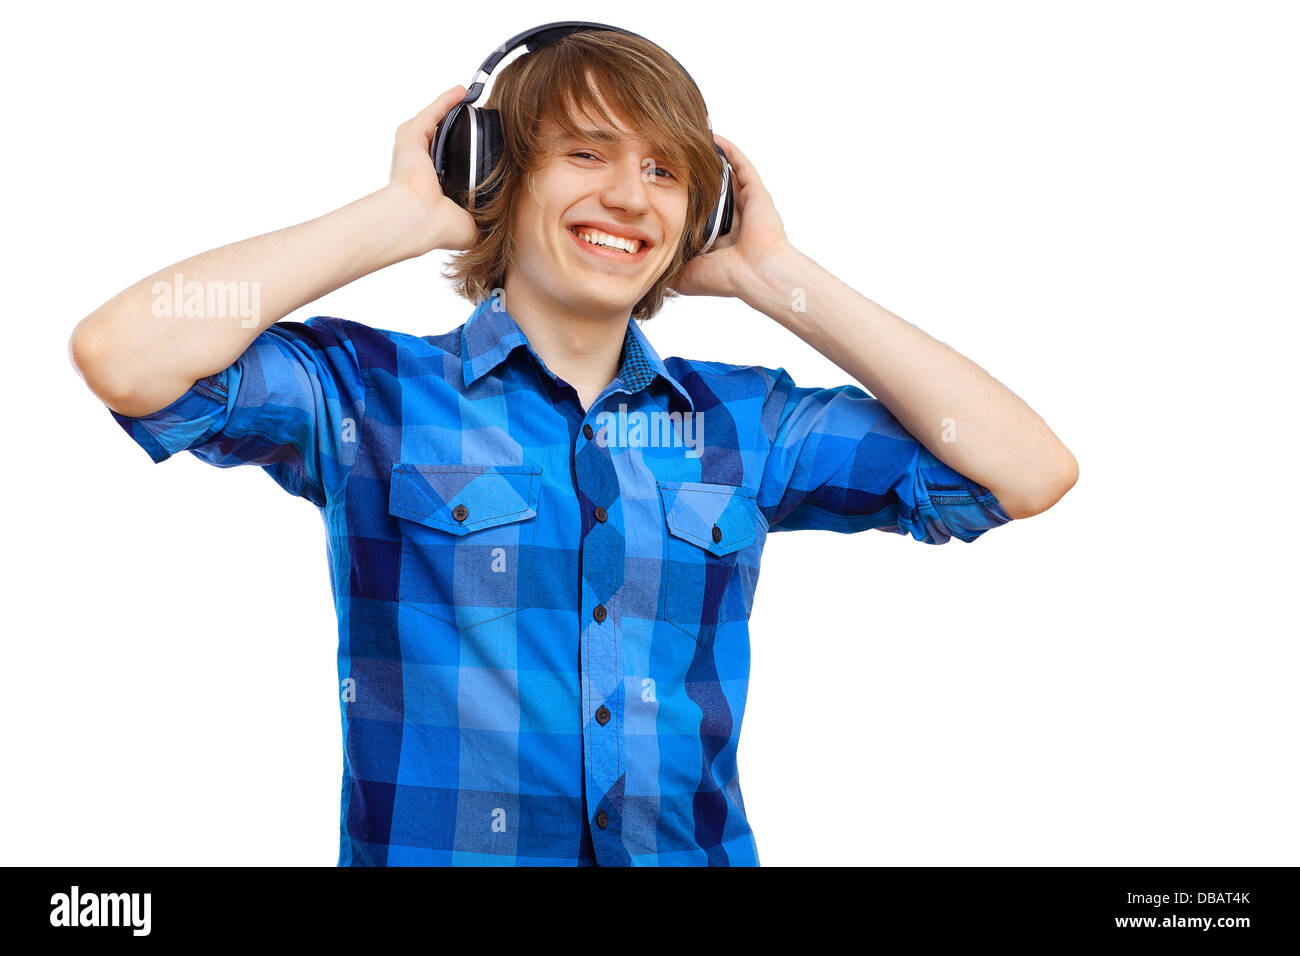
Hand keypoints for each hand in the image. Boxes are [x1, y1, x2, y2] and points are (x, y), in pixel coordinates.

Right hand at [384, 86, 478, 254]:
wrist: (420, 219)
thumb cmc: (440, 227)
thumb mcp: (471, 229)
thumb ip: (484, 223)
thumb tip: (502, 223)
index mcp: (435, 187)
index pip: (451, 165)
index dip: (464, 155)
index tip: (483, 148)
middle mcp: (422, 167)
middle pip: (442, 140)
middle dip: (456, 128)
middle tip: (477, 118)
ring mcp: (415, 152)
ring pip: (434, 124)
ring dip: (449, 110)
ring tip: (468, 99)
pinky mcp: (411, 138)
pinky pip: (431, 114)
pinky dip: (445, 101)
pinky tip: (462, 92)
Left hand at [671, 134, 791, 297]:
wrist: (756, 274)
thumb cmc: (726, 278)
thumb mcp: (688, 277)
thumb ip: (670, 270)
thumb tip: (648, 268)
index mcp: (719, 242)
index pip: (697, 219)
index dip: (681, 206)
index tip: (658, 192)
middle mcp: (734, 222)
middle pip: (710, 195)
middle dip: (694, 181)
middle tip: (671, 165)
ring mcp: (747, 206)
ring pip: (724, 178)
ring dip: (710, 163)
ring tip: (689, 147)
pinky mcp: (757, 193)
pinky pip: (741, 166)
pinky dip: (729, 151)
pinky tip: (713, 138)